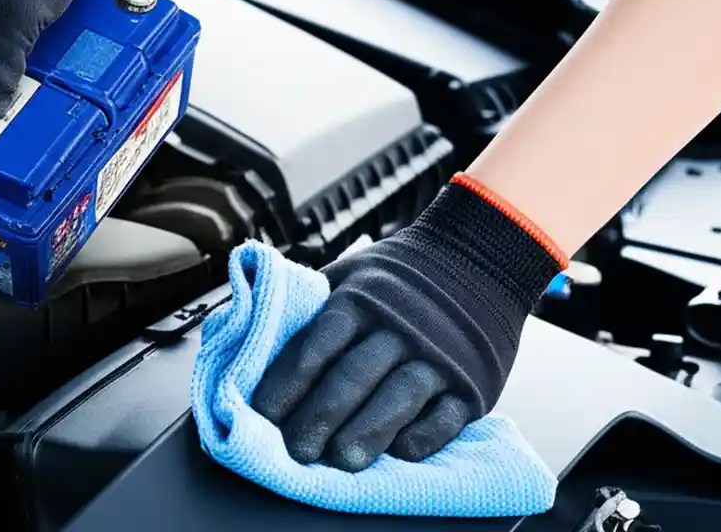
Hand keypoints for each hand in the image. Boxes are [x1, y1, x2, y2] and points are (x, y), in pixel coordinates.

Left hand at [251, 177, 563, 470]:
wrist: (477, 259)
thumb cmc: (398, 278)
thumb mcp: (349, 273)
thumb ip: (308, 307)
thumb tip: (243, 333)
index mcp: (360, 299)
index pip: (317, 345)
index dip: (287, 384)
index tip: (263, 415)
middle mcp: (399, 326)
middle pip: (352, 377)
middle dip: (319, 418)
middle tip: (296, 451)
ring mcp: (439, 355)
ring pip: (397, 399)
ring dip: (366, 434)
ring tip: (340, 461)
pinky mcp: (472, 383)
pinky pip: (445, 418)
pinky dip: (419, 438)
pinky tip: (396, 454)